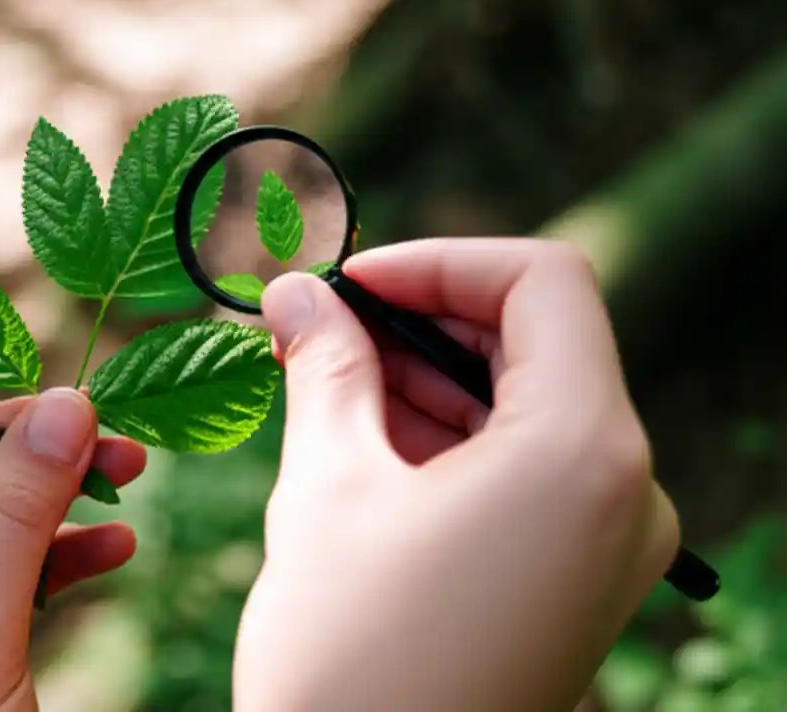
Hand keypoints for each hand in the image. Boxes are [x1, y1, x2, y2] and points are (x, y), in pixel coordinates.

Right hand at [235, 240, 678, 710]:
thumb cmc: (349, 659)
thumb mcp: (328, 488)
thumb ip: (325, 368)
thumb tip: (296, 292)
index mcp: (583, 451)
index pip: (542, 283)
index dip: (440, 261)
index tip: (347, 283)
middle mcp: (623, 490)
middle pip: (538, 342)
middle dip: (422, 320)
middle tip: (318, 327)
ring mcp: (609, 541)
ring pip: (528, 406)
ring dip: (429, 381)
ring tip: (326, 384)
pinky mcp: (579, 576)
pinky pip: (526, 470)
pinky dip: (452, 441)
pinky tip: (366, 444)